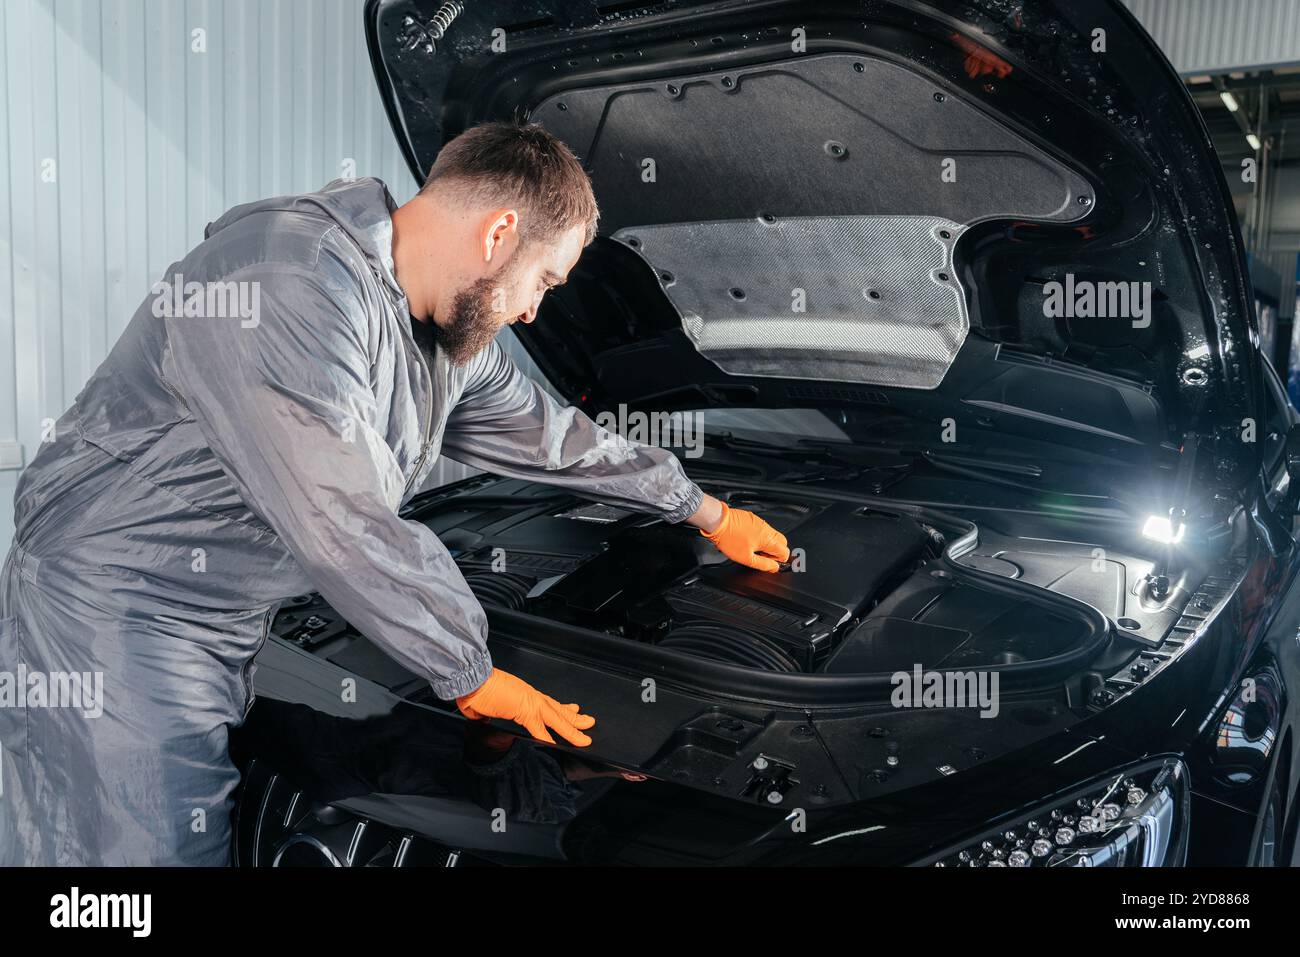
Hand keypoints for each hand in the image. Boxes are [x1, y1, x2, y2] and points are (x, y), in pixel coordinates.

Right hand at [456, 668, 595, 746]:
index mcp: (523, 693)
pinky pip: (540, 728)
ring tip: (584, 738)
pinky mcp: (523, 710)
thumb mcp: (483, 703)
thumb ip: (484, 711)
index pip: (547, 702)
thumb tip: (478, 715)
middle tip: (589, 722)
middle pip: (557, 708)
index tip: (574, 709)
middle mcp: (530, 695)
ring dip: (571, 728)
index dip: (561, 708)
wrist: (471, 678)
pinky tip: (558, 745)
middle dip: (574, 717)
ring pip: (556, 718)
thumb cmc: (474, 688)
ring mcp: (529, 701)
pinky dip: (548, 737)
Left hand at [700, 501, 789, 572]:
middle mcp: (767, 529)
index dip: (778, 561)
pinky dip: (760, 536)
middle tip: (761, 556)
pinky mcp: (753, 519)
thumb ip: (764, 564)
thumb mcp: (747, 559)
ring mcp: (761, 522)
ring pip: (772, 535)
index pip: (785, 552)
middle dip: (775, 552)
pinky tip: (747, 540)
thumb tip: (774, 567)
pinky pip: (763, 529)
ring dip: (767, 544)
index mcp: (769, 540)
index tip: (768, 563)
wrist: (718, 522)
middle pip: (782, 543)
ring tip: (752, 548)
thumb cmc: (729, 539)